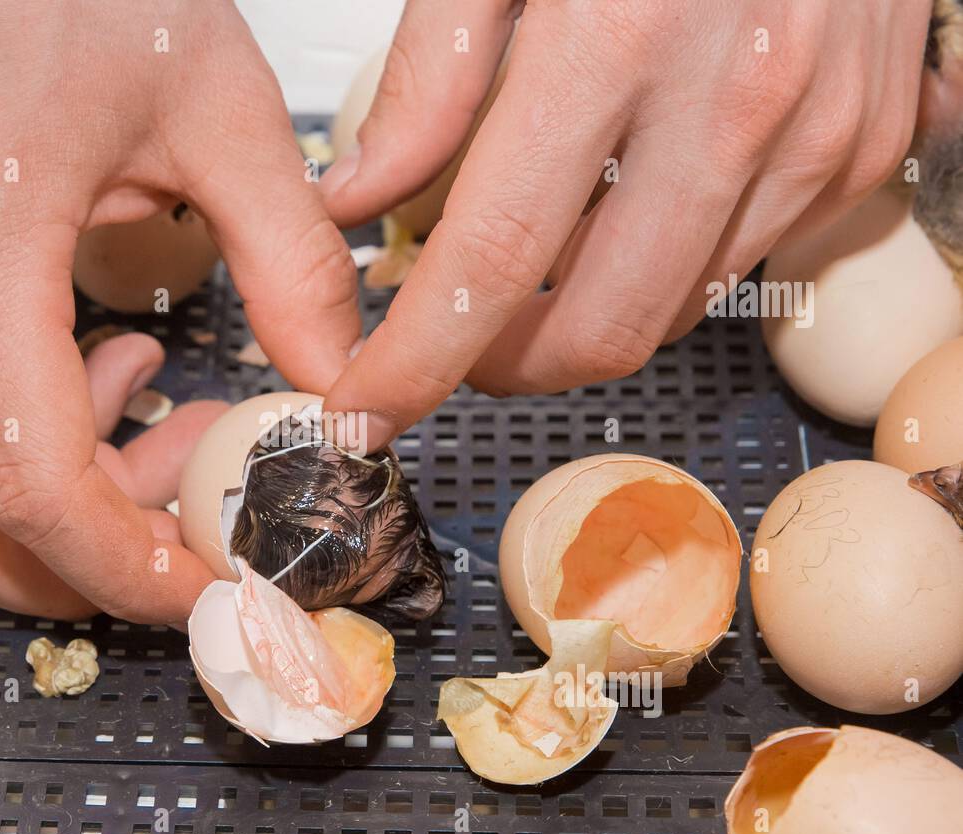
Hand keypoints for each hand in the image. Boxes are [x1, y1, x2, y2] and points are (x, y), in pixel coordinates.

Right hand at [0, 0, 359, 624]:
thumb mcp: (224, 107)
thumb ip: (294, 258)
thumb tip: (340, 386)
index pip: (33, 482)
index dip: (123, 565)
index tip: (206, 584)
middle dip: (75, 572)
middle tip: (189, 541)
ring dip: (58, 508)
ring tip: (169, 430)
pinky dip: (32, 443)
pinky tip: (116, 368)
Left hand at [320, 0, 929, 447]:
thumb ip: (428, 78)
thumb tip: (360, 196)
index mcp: (615, 36)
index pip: (496, 257)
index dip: (418, 359)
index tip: (367, 408)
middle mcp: (732, 98)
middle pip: (600, 327)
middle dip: (506, 369)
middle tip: (454, 346)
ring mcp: (812, 132)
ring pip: (673, 311)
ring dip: (584, 318)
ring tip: (536, 264)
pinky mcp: (860, 148)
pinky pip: (743, 262)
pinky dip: (666, 265)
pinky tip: (631, 207)